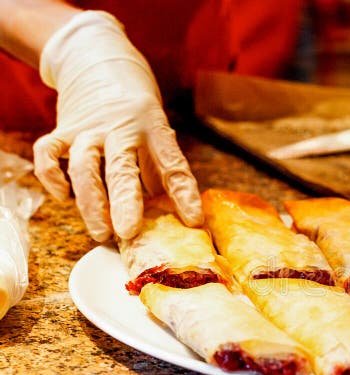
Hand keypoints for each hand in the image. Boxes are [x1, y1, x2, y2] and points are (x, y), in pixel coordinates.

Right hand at [33, 11, 201, 241]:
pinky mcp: (63, 129)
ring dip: (91, 202)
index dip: (184, 194)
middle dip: (125, 202)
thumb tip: (175, 216)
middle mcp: (121, 128)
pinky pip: (48, 154)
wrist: (99, 59)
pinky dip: (52, 176)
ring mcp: (89, 128)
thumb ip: (162, 171)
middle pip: (122, 168)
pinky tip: (64, 196)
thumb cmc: (137, 110)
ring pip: (84, 167)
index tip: (193, 220)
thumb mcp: (158, 133)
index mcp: (154, 128)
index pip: (172, 165)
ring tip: (102, 231)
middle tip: (129, 232)